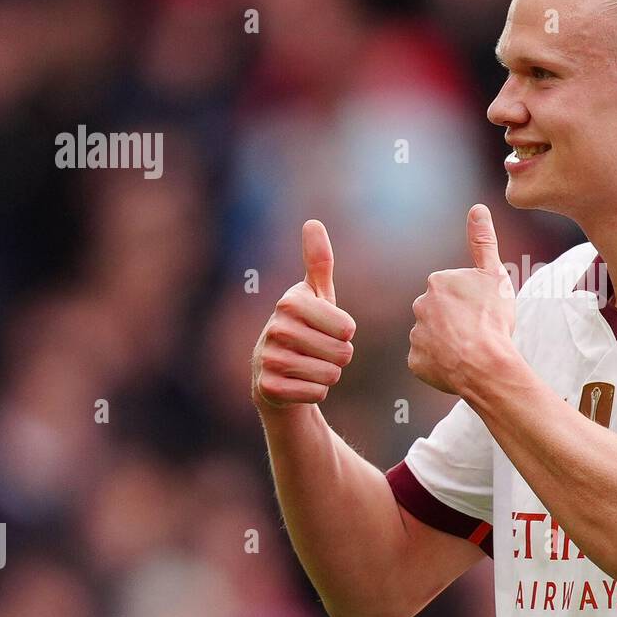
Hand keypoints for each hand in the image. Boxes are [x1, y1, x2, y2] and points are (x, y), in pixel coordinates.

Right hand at [251, 220, 356, 410]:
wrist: (275, 371)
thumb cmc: (305, 327)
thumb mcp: (316, 295)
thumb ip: (319, 262)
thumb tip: (312, 222)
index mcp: (291, 302)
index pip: (347, 328)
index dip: (345, 333)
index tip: (327, 329)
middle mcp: (276, 328)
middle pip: (342, 353)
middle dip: (339, 356)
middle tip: (319, 350)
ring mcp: (269, 359)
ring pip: (330, 375)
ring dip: (328, 374)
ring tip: (310, 365)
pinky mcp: (268, 388)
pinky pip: (316, 394)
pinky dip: (316, 392)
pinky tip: (301, 382)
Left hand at [407, 204, 516, 395]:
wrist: (485, 364)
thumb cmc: (493, 318)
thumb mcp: (494, 275)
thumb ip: (483, 242)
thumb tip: (478, 208)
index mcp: (438, 281)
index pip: (453, 289)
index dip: (472, 302)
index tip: (483, 312)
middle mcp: (421, 305)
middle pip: (440, 311)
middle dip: (456, 320)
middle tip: (478, 332)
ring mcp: (416, 334)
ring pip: (433, 335)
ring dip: (448, 341)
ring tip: (470, 350)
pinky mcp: (415, 361)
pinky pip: (427, 359)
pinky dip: (440, 363)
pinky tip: (457, 364)